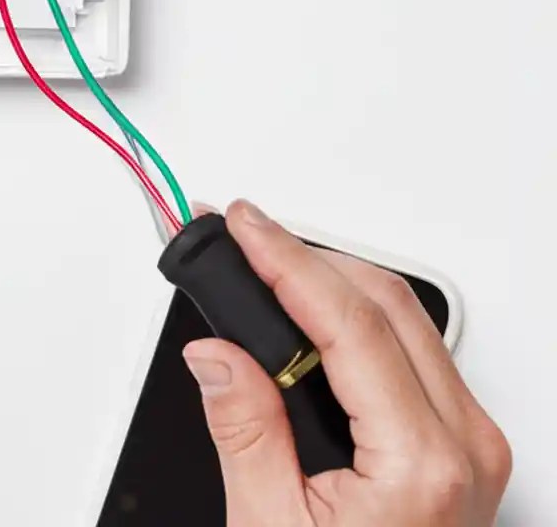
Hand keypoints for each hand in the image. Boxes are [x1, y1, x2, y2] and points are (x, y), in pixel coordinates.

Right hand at [183, 201, 510, 525]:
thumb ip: (244, 428)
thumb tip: (216, 353)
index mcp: (421, 462)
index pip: (349, 321)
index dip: (287, 259)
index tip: (243, 224)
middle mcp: (464, 444)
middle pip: (387, 303)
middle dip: (307, 256)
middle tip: (243, 234)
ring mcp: (470, 443)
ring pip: (406, 320)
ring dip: (332, 282)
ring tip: (263, 269)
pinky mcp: (460, 445)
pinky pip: (413, 353)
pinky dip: (356, 321)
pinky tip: (308, 317)